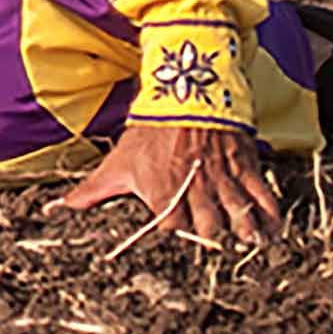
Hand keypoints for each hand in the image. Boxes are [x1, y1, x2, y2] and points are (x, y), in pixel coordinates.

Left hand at [56, 122, 285, 246]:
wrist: (183, 90)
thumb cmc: (148, 130)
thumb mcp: (116, 161)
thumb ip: (91, 192)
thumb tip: (58, 208)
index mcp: (162, 193)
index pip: (172, 229)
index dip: (176, 234)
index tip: (179, 237)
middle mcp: (193, 190)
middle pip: (208, 228)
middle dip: (211, 235)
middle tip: (216, 240)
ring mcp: (222, 179)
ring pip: (238, 216)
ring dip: (245, 232)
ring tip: (251, 243)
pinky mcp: (244, 166)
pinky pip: (263, 197)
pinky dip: (270, 215)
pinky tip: (274, 230)